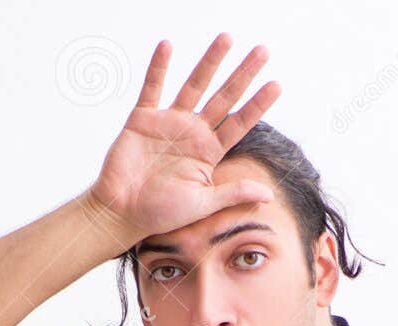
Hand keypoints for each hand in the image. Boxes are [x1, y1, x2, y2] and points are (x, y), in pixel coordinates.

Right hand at [86, 35, 282, 248]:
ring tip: (227, 38)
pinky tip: (167, 45)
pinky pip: (152, 88)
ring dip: (210, 62)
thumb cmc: (160, 214)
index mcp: (208, 152)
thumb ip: (233, 195)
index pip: (239, 123)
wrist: (121, 213)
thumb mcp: (201, 205)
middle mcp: (192, 133)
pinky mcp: (143, 119)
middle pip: (223, 97)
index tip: (277, 84)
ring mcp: (168, 123)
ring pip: (194, 85)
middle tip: (263, 51)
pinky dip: (158, 67)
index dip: (257, 104)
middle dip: (243, 74)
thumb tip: (269, 196)